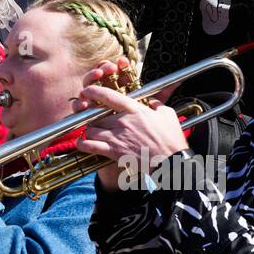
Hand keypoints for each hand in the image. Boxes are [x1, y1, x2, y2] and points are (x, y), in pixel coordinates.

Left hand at [72, 61, 187, 190]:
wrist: (170, 162)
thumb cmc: (171, 139)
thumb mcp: (167, 114)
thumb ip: (157, 104)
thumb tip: (152, 101)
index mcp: (134, 109)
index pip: (108, 96)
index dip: (93, 91)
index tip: (87, 91)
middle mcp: (122, 121)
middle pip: (95, 114)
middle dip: (92, 116)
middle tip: (93, 119)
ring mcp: (117, 136)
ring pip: (91, 129)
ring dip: (89, 130)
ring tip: (92, 132)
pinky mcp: (114, 151)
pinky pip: (90, 146)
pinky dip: (83, 145)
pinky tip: (82, 144)